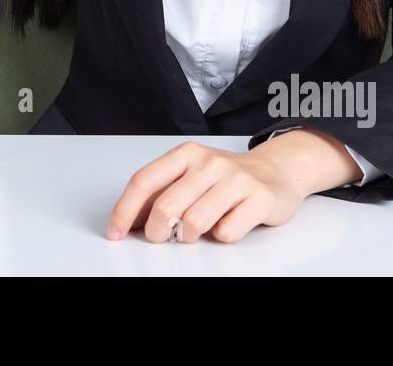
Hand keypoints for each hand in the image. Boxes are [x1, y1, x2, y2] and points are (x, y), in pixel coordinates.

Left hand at [106, 133, 355, 242]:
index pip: (144, 181)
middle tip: (162, 238)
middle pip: (166, 207)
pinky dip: (221, 237)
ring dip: (188, 237)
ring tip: (196, 230)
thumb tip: (128, 222)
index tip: (116, 232)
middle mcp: (210, 163)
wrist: (276, 170)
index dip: (124, 210)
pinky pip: (226, 233)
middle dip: (157, 232)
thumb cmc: (225, 178)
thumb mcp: (190, 175)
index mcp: (186, 153)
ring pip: (194, 223)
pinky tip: (227, 224)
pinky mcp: (260, 199)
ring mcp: (236, 180)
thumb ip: (161, 193)